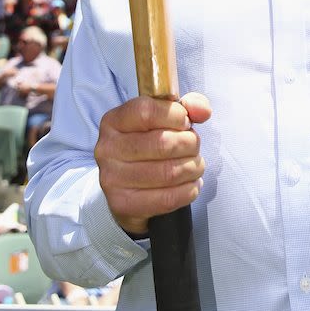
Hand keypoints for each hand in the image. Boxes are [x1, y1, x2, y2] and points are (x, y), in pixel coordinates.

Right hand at [94, 93, 210, 235]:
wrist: (128, 189)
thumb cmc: (149, 147)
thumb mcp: (164, 119)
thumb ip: (187, 106)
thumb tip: (203, 111)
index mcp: (114, 121)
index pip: (147, 111)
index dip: (175, 115)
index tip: (185, 122)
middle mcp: (107, 148)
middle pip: (162, 143)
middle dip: (190, 144)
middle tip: (193, 146)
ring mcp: (112, 178)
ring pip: (168, 172)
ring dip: (193, 168)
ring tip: (195, 165)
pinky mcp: (123, 204)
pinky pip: (168, 198)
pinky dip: (189, 190)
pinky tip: (191, 184)